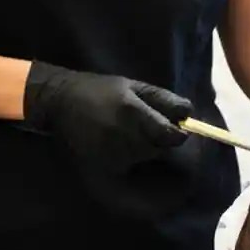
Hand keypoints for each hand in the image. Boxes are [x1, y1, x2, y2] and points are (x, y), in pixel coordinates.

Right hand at [22, 61, 193, 172]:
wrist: (61, 101)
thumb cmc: (100, 89)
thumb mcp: (133, 85)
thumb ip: (163, 99)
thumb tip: (189, 112)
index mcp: (134, 113)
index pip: (170, 135)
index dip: (178, 134)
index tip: (174, 128)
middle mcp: (125, 136)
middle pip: (159, 148)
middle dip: (159, 139)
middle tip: (145, 125)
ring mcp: (112, 152)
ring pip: (144, 157)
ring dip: (144, 147)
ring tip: (127, 130)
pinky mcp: (101, 163)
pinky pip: (128, 164)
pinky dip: (128, 156)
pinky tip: (116, 141)